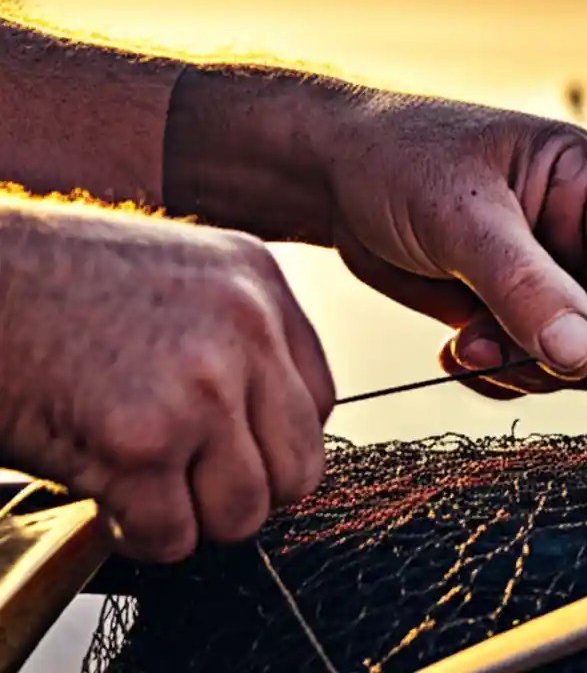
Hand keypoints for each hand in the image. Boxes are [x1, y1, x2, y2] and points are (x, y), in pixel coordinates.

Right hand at [0, 198, 333, 561]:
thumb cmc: (43, 283)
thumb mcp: (172, 274)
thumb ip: (232, 336)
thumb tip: (265, 426)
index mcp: (258, 283)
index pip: (318, 405)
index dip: (269, 445)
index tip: (223, 451)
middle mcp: (246, 329)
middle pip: (298, 469)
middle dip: (240, 492)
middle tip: (183, 482)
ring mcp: (200, 386)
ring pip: (243, 513)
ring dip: (189, 518)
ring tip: (138, 486)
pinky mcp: (142, 442)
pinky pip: (173, 536)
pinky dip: (136, 536)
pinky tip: (100, 495)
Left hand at [326, 96, 586, 398]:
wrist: (329, 177)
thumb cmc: (395, 161)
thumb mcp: (461, 218)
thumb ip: (524, 286)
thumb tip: (584, 353)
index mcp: (585, 180)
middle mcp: (578, 229)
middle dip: (577, 350)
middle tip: (517, 360)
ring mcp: (547, 274)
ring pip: (581, 349)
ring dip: (530, 369)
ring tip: (467, 349)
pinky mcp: (512, 310)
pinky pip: (535, 365)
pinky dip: (502, 377)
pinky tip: (456, 354)